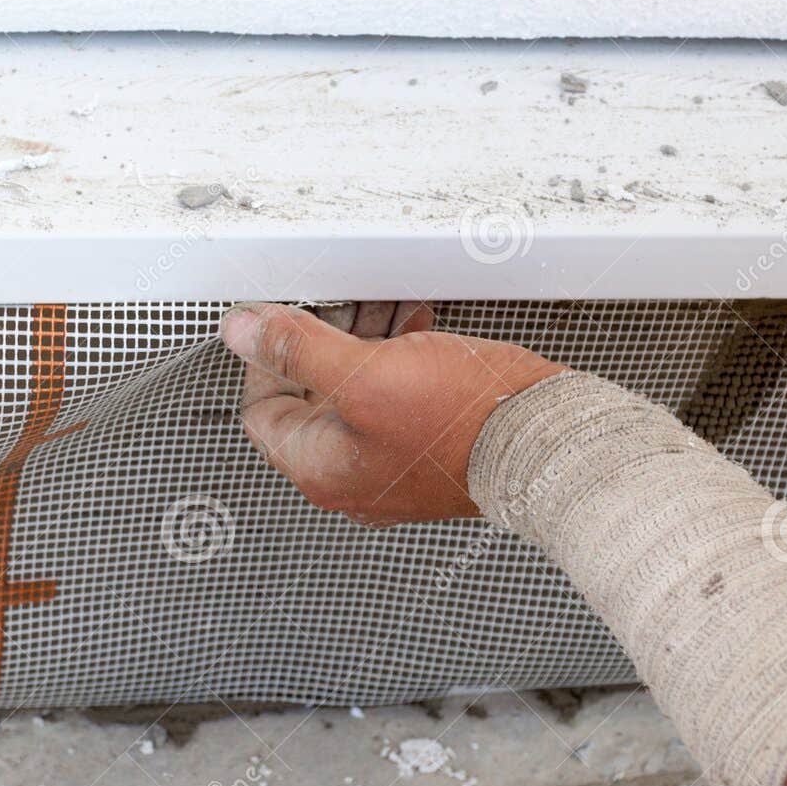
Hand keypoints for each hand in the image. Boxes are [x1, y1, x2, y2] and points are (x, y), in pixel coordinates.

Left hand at [220, 301, 562, 524]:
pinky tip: (415, 327)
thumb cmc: (462, 423)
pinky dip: (398, 360)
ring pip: (355, 396)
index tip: (282, 321)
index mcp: (321, 468)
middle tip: (341, 307)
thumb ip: (296, 350)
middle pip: (310, 400)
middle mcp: (351, 478)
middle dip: (321, 342)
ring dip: (363, 344)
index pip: (262, 411)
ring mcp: (392, 467)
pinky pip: (396, 401)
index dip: (267, 358)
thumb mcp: (363, 372)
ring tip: (382, 307)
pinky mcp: (430, 452)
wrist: (543, 445)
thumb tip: (243, 332)